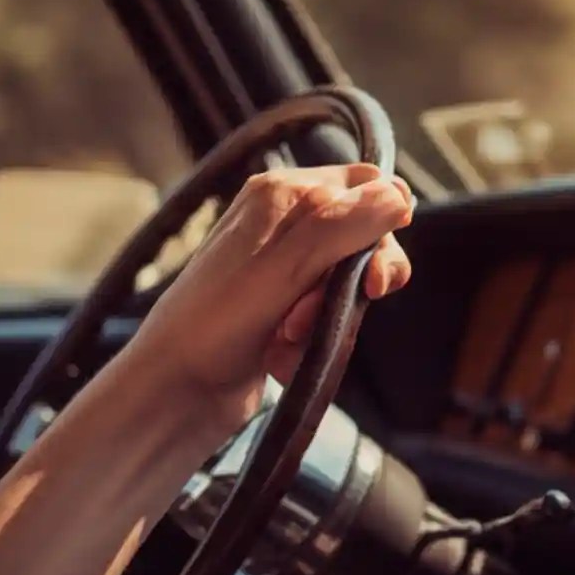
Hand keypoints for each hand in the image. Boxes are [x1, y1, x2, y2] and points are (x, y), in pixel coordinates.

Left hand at [121, 164, 413, 432]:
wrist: (174, 390)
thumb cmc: (217, 321)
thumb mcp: (288, 265)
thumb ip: (345, 224)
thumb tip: (400, 195)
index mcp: (281, 194)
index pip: (364, 183)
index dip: (382, 224)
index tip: (377, 274)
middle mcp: (283, 222)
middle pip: (364, 237)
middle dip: (355, 281)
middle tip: (338, 309)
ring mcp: (284, 268)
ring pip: (349, 283)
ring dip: (331, 318)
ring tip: (288, 338)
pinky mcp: (284, 310)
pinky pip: (329, 317)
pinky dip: (315, 341)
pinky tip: (282, 356)